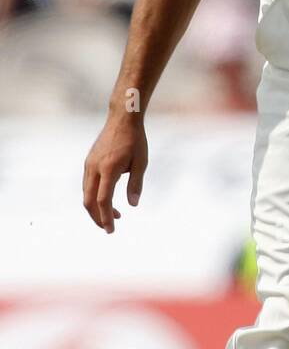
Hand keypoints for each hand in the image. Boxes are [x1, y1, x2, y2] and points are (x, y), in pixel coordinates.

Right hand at [83, 112, 148, 232]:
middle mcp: (94, 167)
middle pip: (89, 200)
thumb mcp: (141, 163)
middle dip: (97, 217)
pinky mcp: (89, 161)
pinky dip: (94, 196)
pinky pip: (87, 184)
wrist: (122, 118)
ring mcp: (89, 164)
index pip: (102, 200)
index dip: (105, 217)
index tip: (110, 230)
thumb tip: (133, 205)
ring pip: (86, 193)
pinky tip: (107, 199)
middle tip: (109, 228)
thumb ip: (136, 184)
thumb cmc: (135, 140)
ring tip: (115, 215)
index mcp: (108, 169)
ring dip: (96, 207)